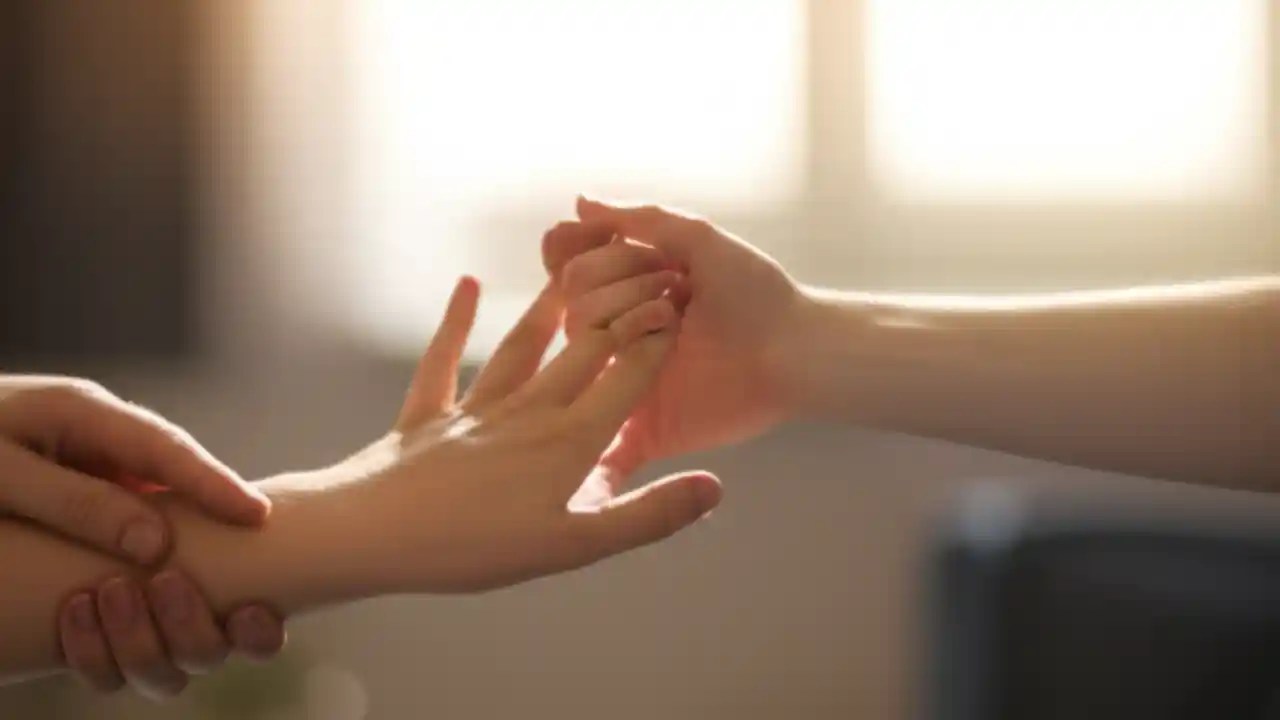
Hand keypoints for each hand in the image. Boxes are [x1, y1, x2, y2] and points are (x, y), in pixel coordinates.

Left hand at [0, 376, 283, 696]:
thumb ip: (74, 501)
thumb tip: (154, 541)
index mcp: (80, 412)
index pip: (166, 449)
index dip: (215, 484)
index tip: (258, 516)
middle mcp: (89, 434)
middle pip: (168, 470)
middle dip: (209, 502)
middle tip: (251, 533)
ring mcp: (78, 459)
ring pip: (146, 495)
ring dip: (171, 527)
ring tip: (203, 557)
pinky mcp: (62, 488)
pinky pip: (115, 514)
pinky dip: (134, 541)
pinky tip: (145, 565)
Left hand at [340, 276, 721, 592]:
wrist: (372, 535)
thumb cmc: (475, 548)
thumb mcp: (573, 545)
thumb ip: (646, 515)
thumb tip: (715, 488)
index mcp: (567, 442)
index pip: (627, 380)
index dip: (658, 342)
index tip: (684, 306)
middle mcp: (526, 412)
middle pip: (582, 352)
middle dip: (619, 313)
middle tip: (645, 275)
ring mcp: (472, 411)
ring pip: (520, 348)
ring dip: (550, 309)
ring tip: (574, 271)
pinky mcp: (425, 418)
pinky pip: (443, 362)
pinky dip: (454, 323)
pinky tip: (465, 285)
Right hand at [541, 196, 804, 469]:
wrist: (796, 350)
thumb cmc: (755, 293)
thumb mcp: (700, 239)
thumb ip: (641, 219)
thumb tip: (581, 201)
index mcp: (627, 293)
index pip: (570, 269)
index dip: (581, 253)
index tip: (607, 241)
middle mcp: (618, 337)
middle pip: (572, 305)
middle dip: (617, 285)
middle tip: (672, 290)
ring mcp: (626, 384)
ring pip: (576, 354)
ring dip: (623, 325)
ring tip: (669, 325)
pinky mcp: (644, 431)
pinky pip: (601, 451)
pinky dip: (589, 459)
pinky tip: (587, 410)